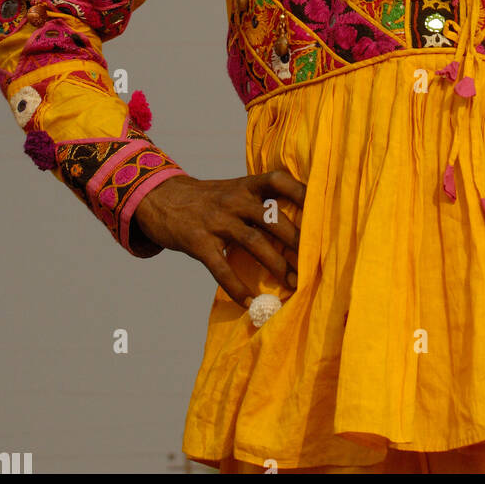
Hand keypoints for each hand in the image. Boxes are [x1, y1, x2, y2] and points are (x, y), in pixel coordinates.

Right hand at [133, 169, 305, 306]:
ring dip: (277, 265)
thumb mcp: (234, 190)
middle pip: (273, 218)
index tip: (324, 208)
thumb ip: (260, 202)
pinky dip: (237, 288)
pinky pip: (221, 268)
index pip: (278, 181)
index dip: (301, 191)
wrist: (160, 198)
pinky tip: (250, 303)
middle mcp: (234, 199)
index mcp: (246, 185)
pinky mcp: (198, 242)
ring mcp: (216, 221)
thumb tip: (299, 222)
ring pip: (254, 242)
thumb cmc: (208, 199)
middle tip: (317, 262)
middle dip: (297, 242)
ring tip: (294, 284)